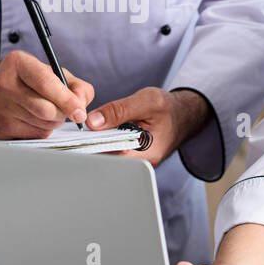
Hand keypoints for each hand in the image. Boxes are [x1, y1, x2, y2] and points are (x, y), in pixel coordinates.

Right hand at [0, 52, 93, 138]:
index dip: (67, 100)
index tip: (80, 112)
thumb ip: (75, 85)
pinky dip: (42, 130)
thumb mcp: (51, 72)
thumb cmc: (25, 80)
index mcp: (17, 63)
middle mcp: (3, 84)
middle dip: (62, 113)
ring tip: (45, 111)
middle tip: (63, 109)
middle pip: (47, 110)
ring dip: (53, 122)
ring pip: (44, 125)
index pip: (45, 83)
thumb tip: (82, 105)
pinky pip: (35, 136)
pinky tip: (32, 119)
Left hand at [86, 87, 208, 166]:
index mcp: (146, 154)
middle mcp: (140, 163)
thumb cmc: (168, 109)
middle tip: (83, 133)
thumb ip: (119, 110)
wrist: (183, 115)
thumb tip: (93, 121)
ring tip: (92, 131)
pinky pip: (112, 152)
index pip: (111, 158)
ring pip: (108, 157)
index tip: (80, 138)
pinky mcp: (131, 157)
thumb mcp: (146, 101)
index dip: (92, 148)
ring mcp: (135, 162)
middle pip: (107, 160)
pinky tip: (100, 133)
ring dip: (96, 143)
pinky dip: (103, 142)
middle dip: (92, 146)